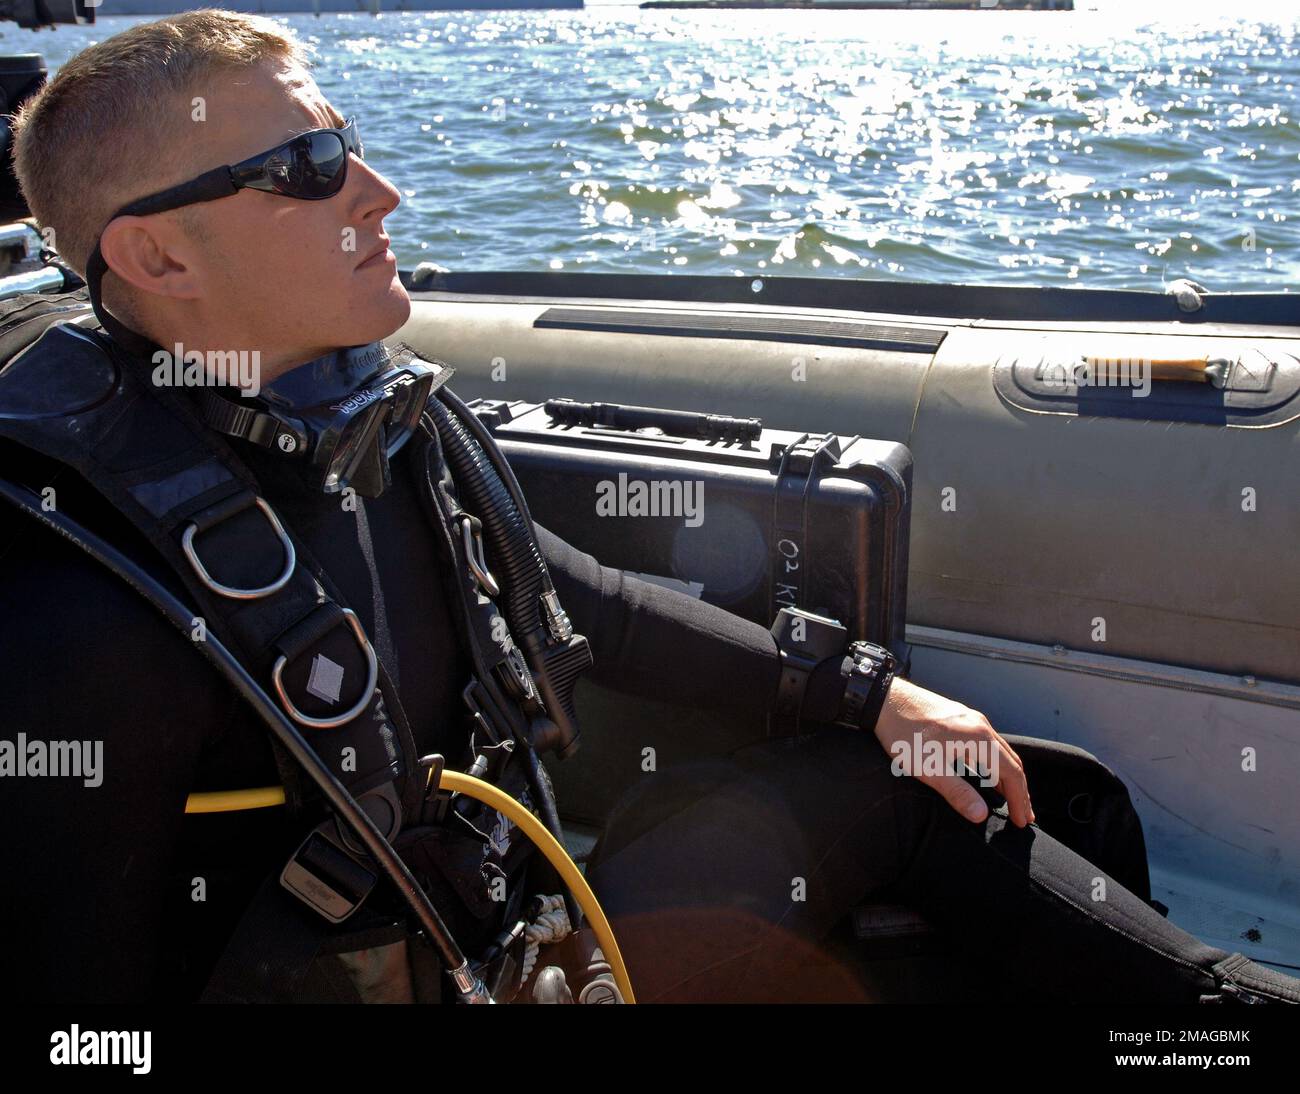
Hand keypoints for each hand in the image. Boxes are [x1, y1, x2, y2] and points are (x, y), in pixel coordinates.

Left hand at [871, 677, 1034, 826]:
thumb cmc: (904, 734)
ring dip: (1007, 776)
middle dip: (1020, 790)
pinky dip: (994, 762)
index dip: (1019, 799)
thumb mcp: (928, 768)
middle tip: (1024, 815)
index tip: (1021, 822)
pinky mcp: (959, 717)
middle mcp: (980, 726)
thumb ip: (956, 791)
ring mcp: (970, 719)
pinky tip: (987, 772)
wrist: (885, 699)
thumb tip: (981, 814)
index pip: (1011, 773)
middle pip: (1011, 761)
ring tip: (1010, 797)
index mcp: (979, 738)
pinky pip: (987, 743)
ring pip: (1000, 751)